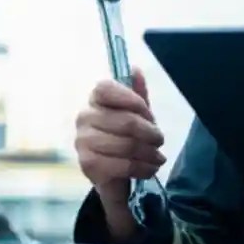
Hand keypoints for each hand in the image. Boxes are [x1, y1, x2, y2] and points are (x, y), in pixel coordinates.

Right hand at [74, 67, 166, 207]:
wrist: (115, 174)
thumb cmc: (126, 137)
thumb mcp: (136, 114)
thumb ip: (136, 93)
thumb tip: (135, 69)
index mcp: (95, 99)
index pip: (107, 89)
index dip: (133, 101)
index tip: (149, 115)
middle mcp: (84, 117)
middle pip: (127, 121)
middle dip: (151, 133)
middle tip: (160, 140)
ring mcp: (83, 142)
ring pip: (127, 145)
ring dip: (150, 153)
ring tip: (158, 158)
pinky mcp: (88, 165)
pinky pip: (123, 165)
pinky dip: (143, 168)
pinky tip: (150, 169)